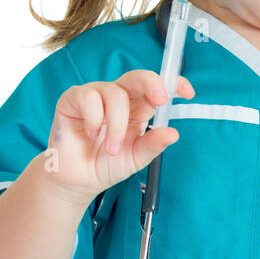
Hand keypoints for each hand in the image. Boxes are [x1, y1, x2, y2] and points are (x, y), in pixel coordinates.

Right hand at [41, 70, 195, 203]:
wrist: (78, 180)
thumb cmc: (106, 165)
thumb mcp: (136, 158)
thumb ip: (153, 145)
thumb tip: (173, 133)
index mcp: (137, 109)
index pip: (156, 89)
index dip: (171, 84)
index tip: (187, 92)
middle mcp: (118, 98)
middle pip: (137, 78)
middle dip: (151, 84)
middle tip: (159, 100)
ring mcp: (95, 96)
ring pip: (114, 92)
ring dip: (117, 123)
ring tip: (111, 148)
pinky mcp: (73, 99)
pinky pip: (88, 96)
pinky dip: (94, 117)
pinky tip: (91, 133)